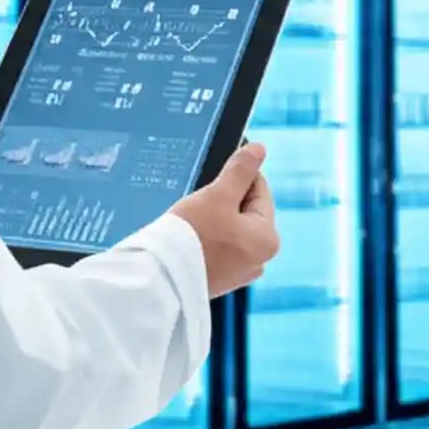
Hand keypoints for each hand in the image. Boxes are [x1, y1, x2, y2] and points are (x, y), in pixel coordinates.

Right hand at [169, 143, 279, 297]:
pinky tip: (190, 238)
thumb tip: (259, 149)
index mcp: (268, 238)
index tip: (215, 174)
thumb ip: (240, 171)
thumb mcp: (218, 195)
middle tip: (199, 203)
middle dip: (223, 201)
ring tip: (192, 221)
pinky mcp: (219, 279)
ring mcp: (239, 272)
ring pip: (229, 228)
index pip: (259, 190)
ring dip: (213, 218)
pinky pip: (217, 247)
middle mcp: (260, 259)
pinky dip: (206, 238)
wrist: (160, 278)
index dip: (237, 176)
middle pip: (245, 211)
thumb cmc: (191, 236)